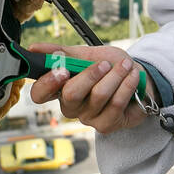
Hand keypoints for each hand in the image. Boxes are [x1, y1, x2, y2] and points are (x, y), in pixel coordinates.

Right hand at [28, 43, 150, 133]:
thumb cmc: (109, 66)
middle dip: (91, 74)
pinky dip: (126, 86)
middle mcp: (70, 106)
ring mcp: (87, 118)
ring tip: (126, 65)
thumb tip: (34, 48)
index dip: (47, 83)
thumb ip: (63, 52)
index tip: (62, 69)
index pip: (39, 94)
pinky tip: (132, 77)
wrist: (138, 77)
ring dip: (116, 75)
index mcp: (60, 88)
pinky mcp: (105, 125)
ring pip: (98, 96)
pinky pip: (115, 104)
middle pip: (70, 95)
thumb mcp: (86, 54)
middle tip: (105, 63)